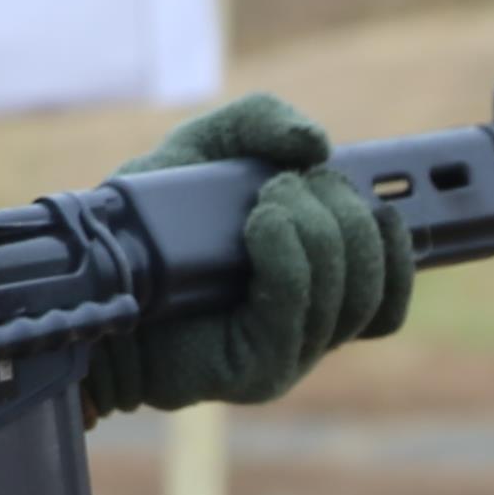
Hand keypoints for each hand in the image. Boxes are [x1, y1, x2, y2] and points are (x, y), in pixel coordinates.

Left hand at [90, 93, 413, 414]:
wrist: (93, 277)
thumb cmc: (148, 220)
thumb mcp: (207, 148)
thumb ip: (262, 123)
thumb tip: (319, 144)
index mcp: (317, 284)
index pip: (393, 282)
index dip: (399, 239)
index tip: (370, 195)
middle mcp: (311, 324)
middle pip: (377, 278)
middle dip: (346, 215)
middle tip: (293, 182)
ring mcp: (290, 353)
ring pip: (350, 294)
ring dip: (319, 229)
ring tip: (270, 197)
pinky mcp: (258, 372)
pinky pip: (299, 311)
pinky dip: (290, 256)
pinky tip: (260, 225)